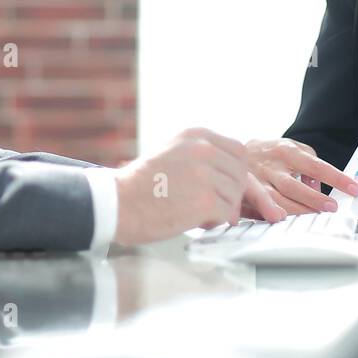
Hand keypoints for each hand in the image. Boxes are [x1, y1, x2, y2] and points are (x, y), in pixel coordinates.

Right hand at [113, 127, 249, 245]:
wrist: (117, 203)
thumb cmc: (141, 185)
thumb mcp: (172, 153)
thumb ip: (202, 157)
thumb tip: (233, 177)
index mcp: (196, 135)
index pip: (238, 151)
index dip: (236, 173)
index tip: (230, 187)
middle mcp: (203, 149)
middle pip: (240, 174)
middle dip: (231, 193)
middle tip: (212, 206)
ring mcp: (205, 174)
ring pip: (235, 195)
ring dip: (222, 209)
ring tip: (198, 213)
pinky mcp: (204, 200)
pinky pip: (227, 213)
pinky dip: (216, 221)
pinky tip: (197, 221)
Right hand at [243, 138, 357, 215]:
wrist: (233, 152)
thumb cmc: (271, 153)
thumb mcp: (292, 148)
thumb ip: (309, 163)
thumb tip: (317, 187)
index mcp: (286, 152)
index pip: (315, 166)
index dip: (336, 178)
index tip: (353, 188)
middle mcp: (271, 166)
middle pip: (293, 186)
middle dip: (313, 199)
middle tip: (331, 208)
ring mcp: (256, 181)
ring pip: (276, 200)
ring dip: (296, 212)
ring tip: (314, 217)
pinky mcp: (245, 194)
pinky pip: (260, 209)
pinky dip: (273, 216)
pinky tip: (285, 221)